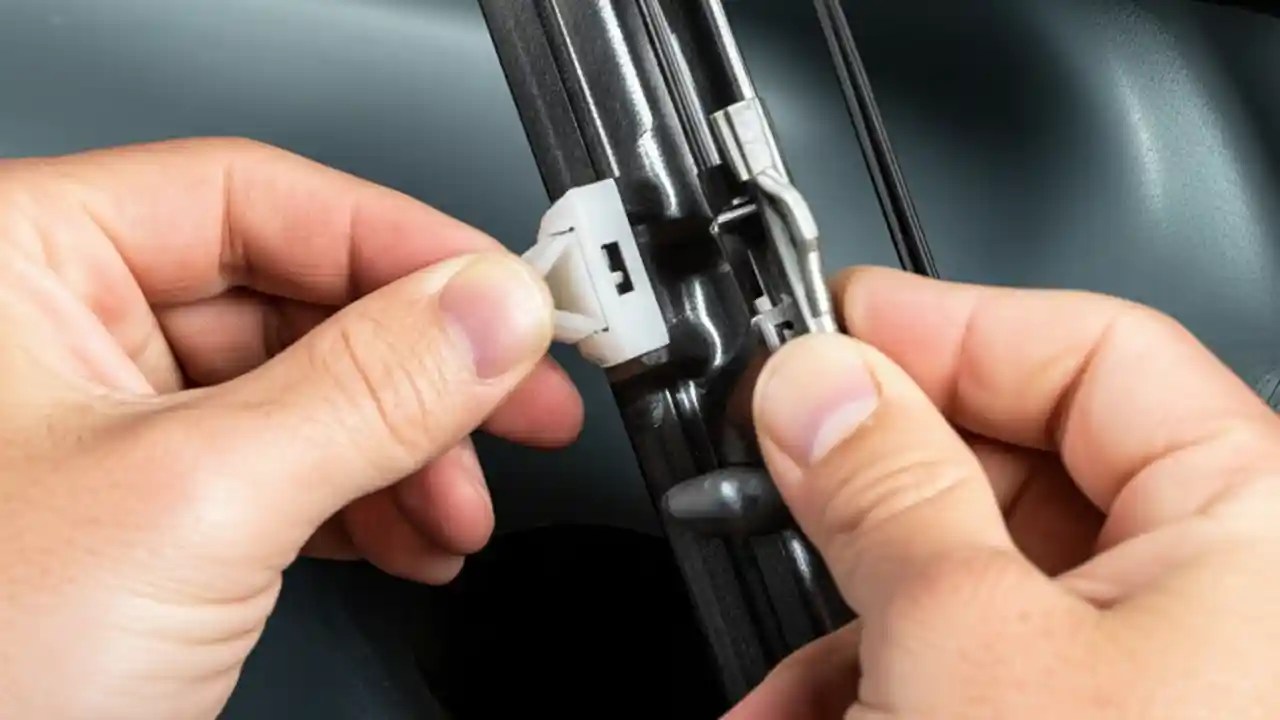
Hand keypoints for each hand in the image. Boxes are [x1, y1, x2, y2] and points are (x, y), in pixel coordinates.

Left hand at [0, 138, 581, 718]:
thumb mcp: (196, 501)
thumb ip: (363, 389)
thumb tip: (490, 309)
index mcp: (17, 267)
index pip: (250, 197)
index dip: (399, 244)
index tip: (505, 297)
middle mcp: (59, 333)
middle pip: (296, 303)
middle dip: (422, 375)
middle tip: (522, 401)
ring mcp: (107, 429)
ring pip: (308, 396)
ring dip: (408, 456)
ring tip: (458, 512)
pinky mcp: (150, 513)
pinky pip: (289, 474)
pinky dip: (368, 507)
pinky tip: (414, 541)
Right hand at [731, 267, 1279, 718]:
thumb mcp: (967, 642)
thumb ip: (886, 490)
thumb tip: (819, 385)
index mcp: (1255, 531)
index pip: (1095, 351)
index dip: (945, 326)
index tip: (829, 329)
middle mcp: (1216, 597)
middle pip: (1013, 465)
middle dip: (867, 488)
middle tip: (780, 469)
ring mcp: (1147, 674)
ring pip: (969, 577)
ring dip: (846, 611)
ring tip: (775, 652)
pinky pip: (967, 662)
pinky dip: (873, 677)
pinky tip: (800, 710)